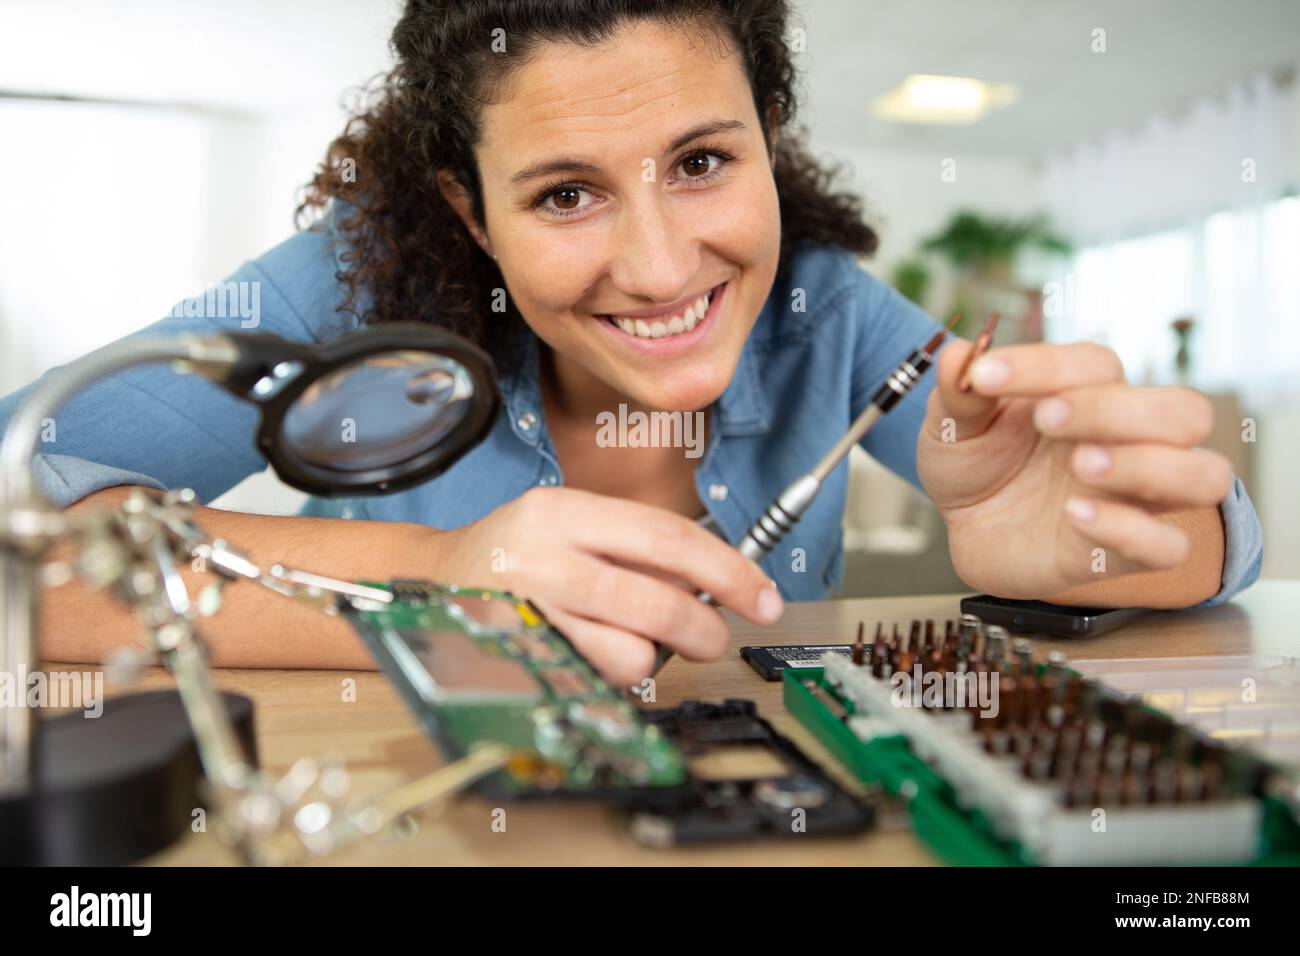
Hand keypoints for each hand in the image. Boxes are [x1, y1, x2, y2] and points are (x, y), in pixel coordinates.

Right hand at [433, 487, 782, 684]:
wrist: (425, 583)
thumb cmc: (516, 556)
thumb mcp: (570, 527)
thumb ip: (637, 548)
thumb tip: (719, 582)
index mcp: (562, 511)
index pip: (667, 538)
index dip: (728, 570)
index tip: (762, 596)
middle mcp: (540, 557)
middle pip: (658, 602)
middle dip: (705, 628)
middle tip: (713, 636)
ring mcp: (525, 616)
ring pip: (631, 653)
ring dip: (651, 657)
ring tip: (632, 640)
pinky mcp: (519, 663)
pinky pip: (596, 684)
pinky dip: (614, 677)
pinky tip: (594, 655)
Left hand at [916, 340, 1232, 599]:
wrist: (967, 528)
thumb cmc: (978, 463)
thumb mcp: (955, 425)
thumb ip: (960, 392)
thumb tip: (956, 353)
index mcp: (1089, 394)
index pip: (1097, 365)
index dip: (1043, 366)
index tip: (984, 376)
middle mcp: (1128, 441)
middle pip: (1183, 412)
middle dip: (1117, 410)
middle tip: (1047, 419)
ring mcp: (1133, 498)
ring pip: (1204, 477)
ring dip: (1149, 466)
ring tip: (1083, 464)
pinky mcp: (1122, 552)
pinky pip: (1167, 547)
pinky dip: (1131, 531)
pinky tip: (1076, 515)